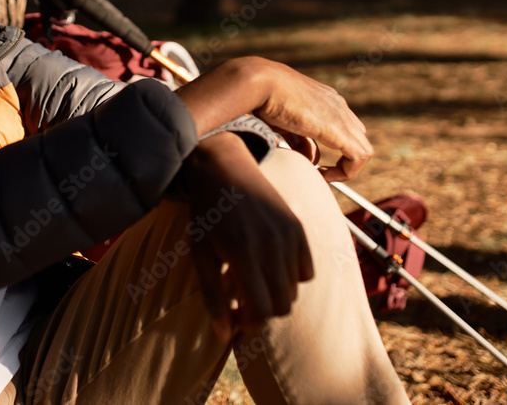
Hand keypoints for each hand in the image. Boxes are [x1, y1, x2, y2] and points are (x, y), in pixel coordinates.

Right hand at [176, 57, 371, 180]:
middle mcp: (337, 105)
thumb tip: (309, 159)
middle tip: (319, 172)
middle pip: (356, 137)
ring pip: (362, 148)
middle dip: (341, 158)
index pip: (343, 126)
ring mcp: (340, 116)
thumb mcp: (281, 121)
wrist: (258, 81)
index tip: (311, 161)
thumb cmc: (259, 96)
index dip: (332, 148)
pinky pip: (359, 156)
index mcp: (325, 98)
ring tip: (322, 175)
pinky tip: (324, 175)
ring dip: (345, 168)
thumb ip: (297, 139)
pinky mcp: (338, 129)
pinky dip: (346, 172)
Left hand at [184, 133, 313, 342]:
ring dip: (276, 294)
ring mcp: (288, 235)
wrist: (223, 169)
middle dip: (262, 312)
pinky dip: (292, 277)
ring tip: (253, 281)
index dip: (248, 323)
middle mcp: (270, 246)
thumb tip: (223, 336)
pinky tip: (270, 266)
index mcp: (242, 255)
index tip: (234, 316)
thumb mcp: (200, 255)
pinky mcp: (298, 228)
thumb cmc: (206, 215)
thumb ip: (212, 297)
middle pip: (283, 306)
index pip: (261, 312)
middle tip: (243, 302)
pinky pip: (307, 270)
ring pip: (295, 290)